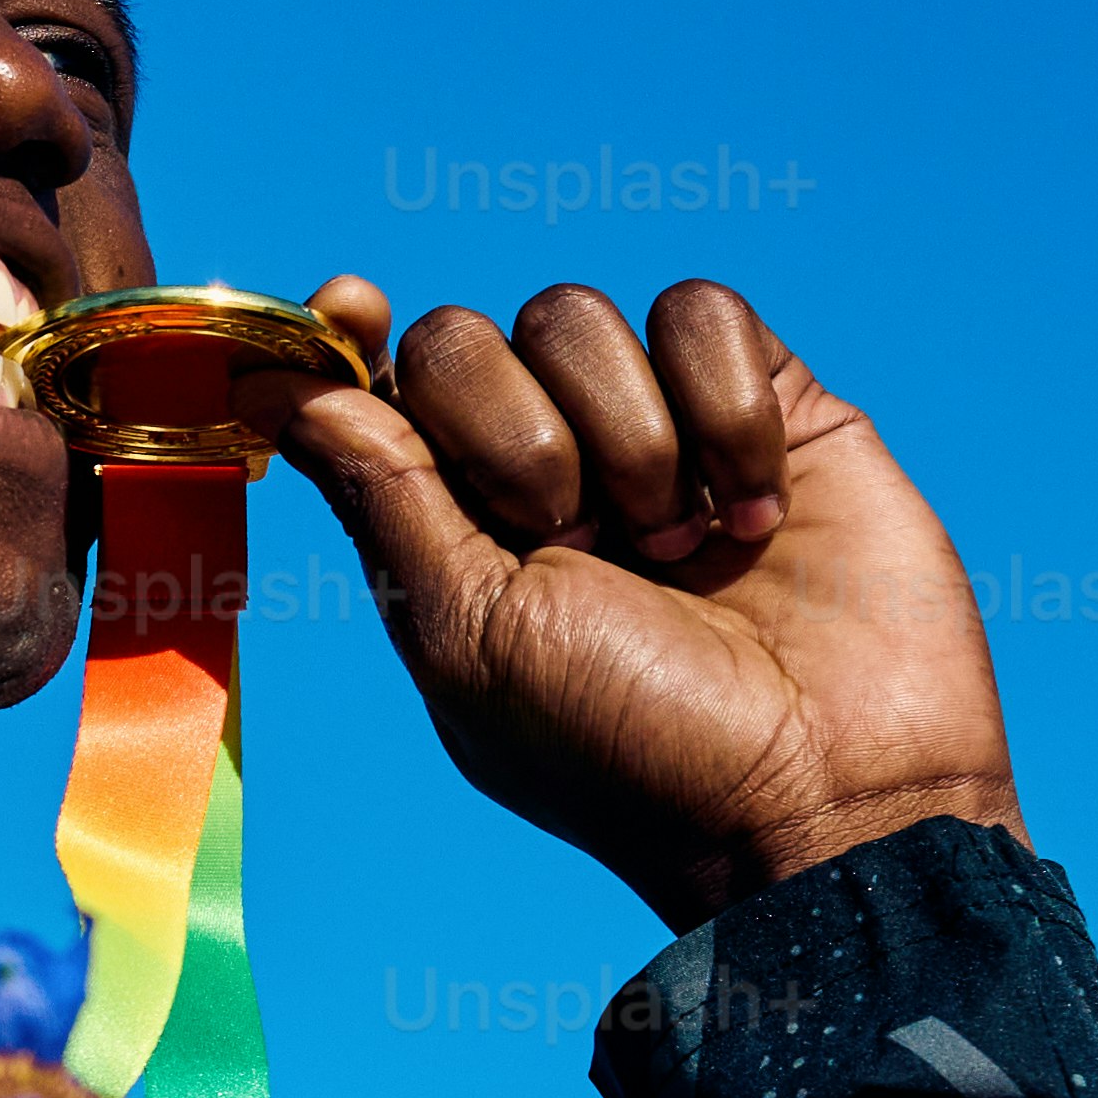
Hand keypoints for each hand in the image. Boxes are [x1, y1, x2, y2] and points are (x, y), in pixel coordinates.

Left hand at [270, 272, 1021, 929]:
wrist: (827, 793)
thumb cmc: (635, 747)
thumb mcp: (471, 637)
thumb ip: (380, 494)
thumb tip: (270, 379)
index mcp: (453, 533)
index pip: (377, 389)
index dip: (349, 336)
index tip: (354, 304)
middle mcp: (548, 473)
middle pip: (469, 338)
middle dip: (515, 432)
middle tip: (578, 541)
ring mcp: (659, 434)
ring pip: (581, 315)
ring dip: (629, 436)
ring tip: (681, 549)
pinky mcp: (770, 407)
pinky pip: (705, 313)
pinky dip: (724, 405)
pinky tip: (754, 511)